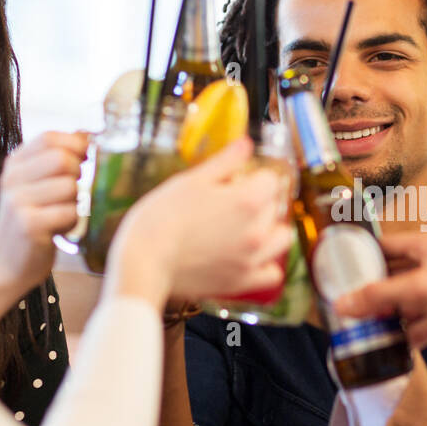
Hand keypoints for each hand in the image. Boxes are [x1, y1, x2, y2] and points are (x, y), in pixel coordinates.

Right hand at [0, 131, 88, 291]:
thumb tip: (87, 134)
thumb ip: (54, 161)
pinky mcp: (29, 225)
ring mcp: (18, 202)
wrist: (1, 264)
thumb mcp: (33, 185)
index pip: (49, 137)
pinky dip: (72, 223)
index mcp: (15, 164)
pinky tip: (58, 231)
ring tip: (61, 216)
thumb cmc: (28, 222)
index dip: (75, 144)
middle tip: (71, 195)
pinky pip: (69, 214)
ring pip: (70, 188)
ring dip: (76, 204)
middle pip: (62, 159)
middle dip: (78, 176)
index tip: (84, 159)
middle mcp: (12, 179)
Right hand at [106, 137, 290, 308]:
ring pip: (282, 239)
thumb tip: (246, 143)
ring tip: (248, 228)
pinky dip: (266, 264)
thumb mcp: (192, 180)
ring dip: (271, 230)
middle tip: (232, 202)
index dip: (253, 176)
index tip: (237, 180)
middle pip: (275, 207)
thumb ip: (226, 161)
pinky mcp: (241, 281)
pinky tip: (250, 256)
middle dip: (260, 201)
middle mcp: (257, 230)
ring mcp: (252, 259)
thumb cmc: (161, 217)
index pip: (271, 179)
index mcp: (248, 200)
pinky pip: (272, 274)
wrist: (144, 262)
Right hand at [332, 226, 426, 361]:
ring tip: (363, 330)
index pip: (386, 245)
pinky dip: (408, 333)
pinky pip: (420, 322)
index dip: (362, 259)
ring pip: (406, 301)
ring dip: (389, 316)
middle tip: (346, 307)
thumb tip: (344, 302)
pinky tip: (392, 345)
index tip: (338, 274)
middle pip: (394, 275)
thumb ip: (379, 295)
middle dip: (373, 293)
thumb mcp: (419, 290)